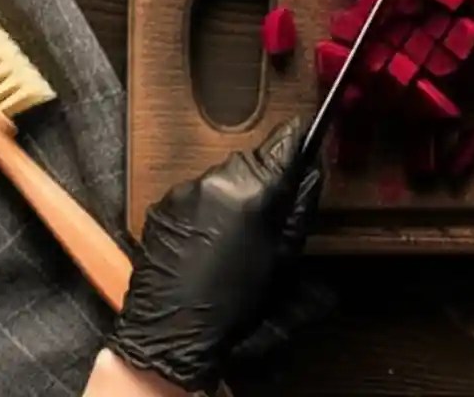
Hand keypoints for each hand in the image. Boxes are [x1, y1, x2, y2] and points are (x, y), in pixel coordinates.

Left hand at [106, 118, 322, 391]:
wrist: (171, 332)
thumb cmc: (231, 306)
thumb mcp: (284, 257)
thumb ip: (300, 207)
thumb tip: (310, 172)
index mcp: (253, 191)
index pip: (285, 142)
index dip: (299, 142)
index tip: (306, 141)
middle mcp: (216, 181)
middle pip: (254, 161)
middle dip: (265, 183)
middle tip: (269, 220)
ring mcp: (184, 191)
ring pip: (224, 179)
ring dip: (234, 198)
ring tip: (235, 240)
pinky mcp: (163, 205)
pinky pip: (197, 195)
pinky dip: (207, 211)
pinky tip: (209, 243)